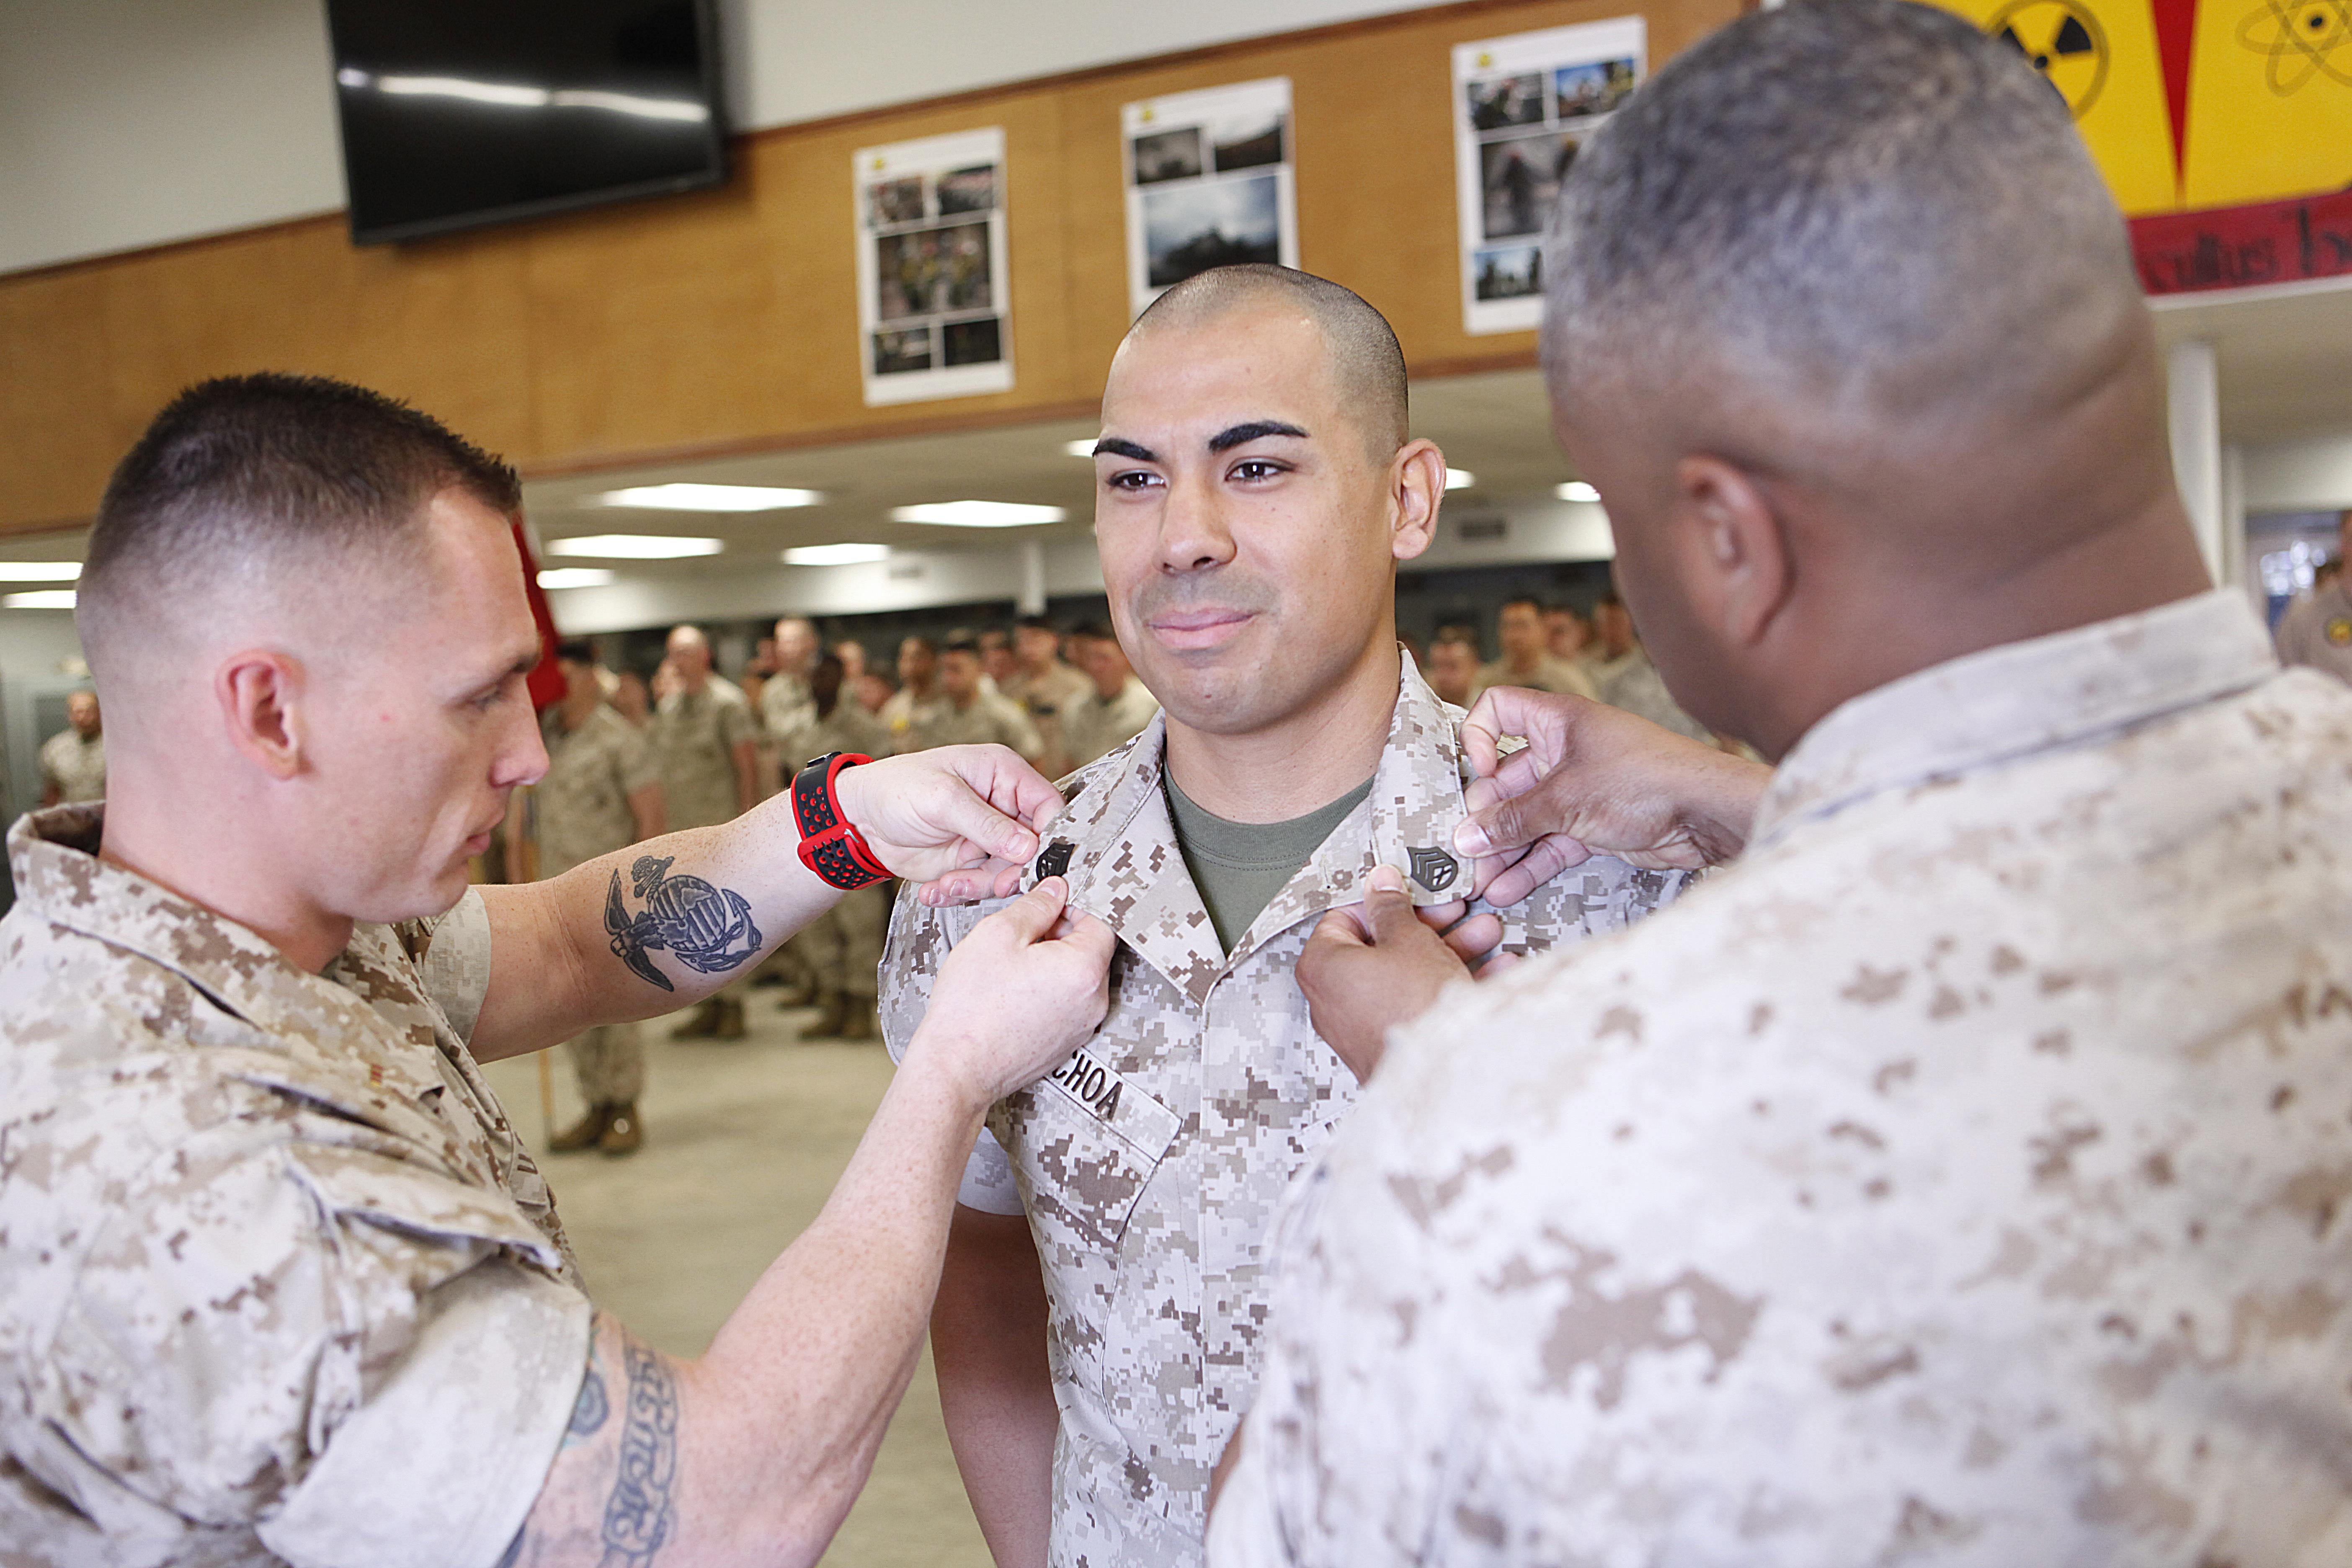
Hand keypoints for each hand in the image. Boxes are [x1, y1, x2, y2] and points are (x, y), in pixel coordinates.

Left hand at [834, 746, 1063, 888]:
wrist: (859, 819)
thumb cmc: (896, 790)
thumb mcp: (942, 799)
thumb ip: (987, 823)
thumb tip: (1029, 846)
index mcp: (1003, 775)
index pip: (1048, 805)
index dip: (1049, 835)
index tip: (1036, 861)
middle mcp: (1002, 807)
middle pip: (1034, 846)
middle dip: (1011, 870)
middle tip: (993, 884)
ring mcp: (988, 837)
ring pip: (1009, 872)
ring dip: (981, 885)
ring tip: (949, 883)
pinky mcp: (971, 862)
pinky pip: (982, 885)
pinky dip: (961, 892)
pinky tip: (936, 889)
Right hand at [904, 878, 1115, 1107]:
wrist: (956, 1068)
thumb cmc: (972, 1007)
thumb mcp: (998, 934)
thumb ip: (1035, 905)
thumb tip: (1055, 890)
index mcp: (1084, 969)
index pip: (1102, 920)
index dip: (1074, 904)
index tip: (1048, 903)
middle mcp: (1093, 1001)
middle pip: (1091, 950)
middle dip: (1061, 933)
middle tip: (1023, 933)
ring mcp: (1082, 1026)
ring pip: (1077, 977)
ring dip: (1052, 962)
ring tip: (1012, 966)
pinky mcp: (1066, 1044)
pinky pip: (1066, 1004)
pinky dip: (1047, 990)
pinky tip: (1013, 991)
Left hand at [1296, 867, 1512, 1083]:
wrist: (1443, 1079)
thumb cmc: (1414, 1008)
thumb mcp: (1409, 940)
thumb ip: (1393, 908)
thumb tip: (1380, 884)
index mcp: (1323, 966)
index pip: (1343, 917)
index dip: (1382, 900)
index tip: (1412, 891)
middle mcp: (1334, 999)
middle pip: (1381, 946)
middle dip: (1428, 925)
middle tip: (1456, 911)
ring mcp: (1363, 1025)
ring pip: (1406, 975)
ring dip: (1448, 950)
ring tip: (1485, 935)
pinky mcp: (1392, 1043)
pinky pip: (1417, 1004)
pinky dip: (1448, 986)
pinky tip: (1490, 973)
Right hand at [1455, 688, 1769, 905]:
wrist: (1706, 814)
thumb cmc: (1644, 781)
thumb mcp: (1566, 798)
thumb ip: (1513, 820)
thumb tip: (1466, 837)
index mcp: (1557, 721)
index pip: (1500, 709)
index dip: (1478, 737)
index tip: (1478, 771)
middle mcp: (1564, 750)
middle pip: (1507, 777)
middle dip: (1483, 815)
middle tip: (1462, 849)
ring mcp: (1579, 788)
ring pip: (1527, 816)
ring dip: (1503, 848)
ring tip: (1477, 882)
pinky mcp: (1593, 823)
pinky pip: (1550, 842)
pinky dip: (1531, 864)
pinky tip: (1507, 889)